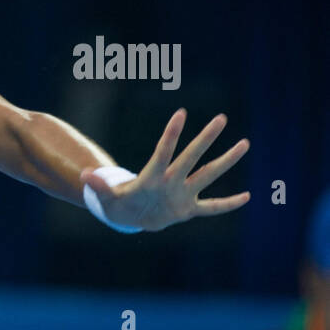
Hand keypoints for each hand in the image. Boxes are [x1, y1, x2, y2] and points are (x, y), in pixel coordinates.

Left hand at [79, 109, 250, 232]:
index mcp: (152, 176)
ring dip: (226, 161)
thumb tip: (83, 176)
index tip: (181, 113)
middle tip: (222, 117)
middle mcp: (171, 181)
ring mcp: (182, 194)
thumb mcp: (106, 197)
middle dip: (205, 139)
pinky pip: (212, 207)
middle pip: (191, 157)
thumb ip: (98, 187)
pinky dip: (227, 205)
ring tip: (244, 144)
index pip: (163, 151)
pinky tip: (247, 197)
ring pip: (208, 175)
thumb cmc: (117, 202)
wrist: (129, 216)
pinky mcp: (188, 209)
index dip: (171, 134)